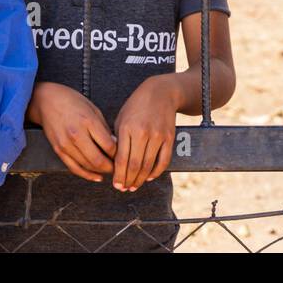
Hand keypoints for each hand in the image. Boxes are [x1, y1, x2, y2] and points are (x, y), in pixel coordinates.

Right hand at [30, 81, 116, 182]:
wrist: (47, 101)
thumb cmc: (72, 102)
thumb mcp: (93, 109)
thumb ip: (104, 129)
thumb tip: (116, 145)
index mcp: (88, 121)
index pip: (108, 146)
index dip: (119, 154)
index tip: (123, 155)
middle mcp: (76, 135)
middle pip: (98, 160)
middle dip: (111, 167)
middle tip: (119, 168)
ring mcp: (66, 144)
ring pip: (87, 166)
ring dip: (101, 171)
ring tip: (109, 170)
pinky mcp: (58, 150)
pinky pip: (74, 168)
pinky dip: (87, 175)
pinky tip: (96, 177)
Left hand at [112, 75, 179, 192]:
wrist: (160, 93)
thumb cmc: (136, 106)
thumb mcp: (121, 118)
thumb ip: (117, 140)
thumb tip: (113, 163)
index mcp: (127, 128)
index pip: (122, 159)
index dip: (118, 175)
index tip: (116, 184)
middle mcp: (143, 133)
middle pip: (135, 165)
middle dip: (128, 180)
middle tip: (124, 188)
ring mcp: (158, 136)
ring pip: (148, 165)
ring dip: (141, 180)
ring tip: (134, 186)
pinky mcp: (169, 138)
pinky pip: (163, 160)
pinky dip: (156, 172)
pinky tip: (149, 177)